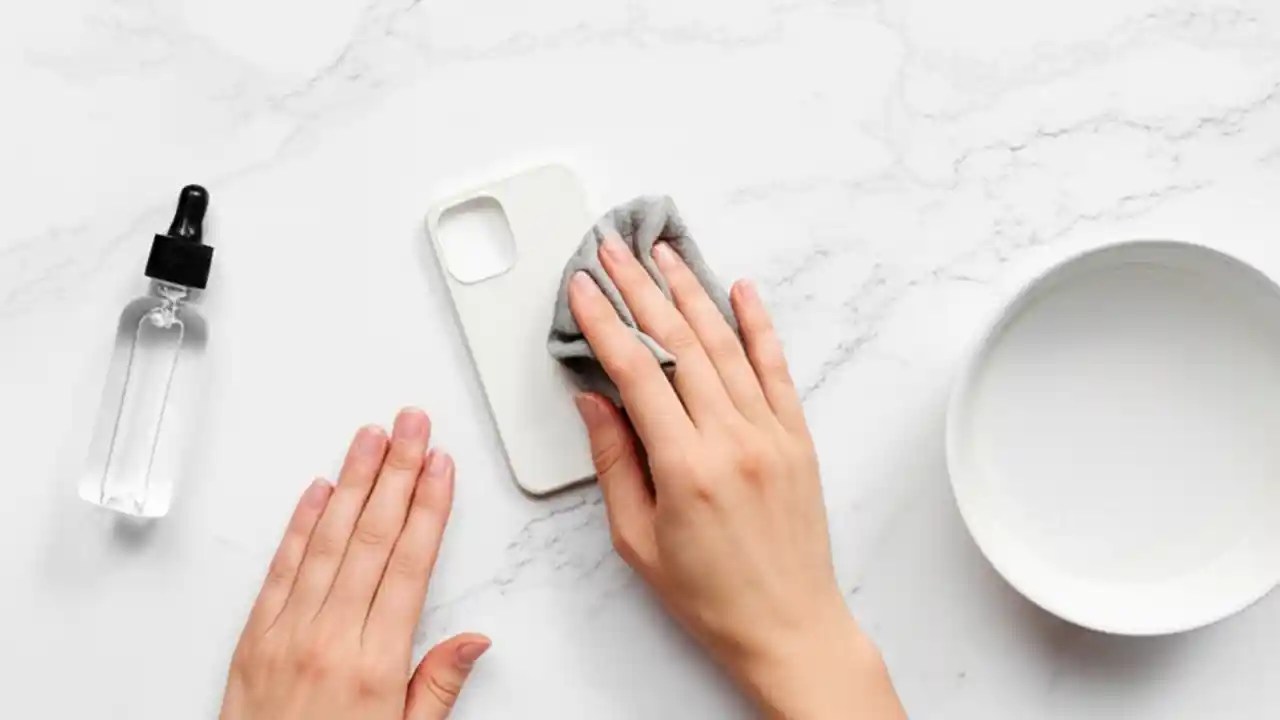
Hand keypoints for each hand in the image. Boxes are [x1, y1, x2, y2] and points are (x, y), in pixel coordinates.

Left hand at [220, 409, 488, 719]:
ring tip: (371, 438)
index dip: (428, 507)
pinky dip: (300, 525)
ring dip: (352, 481)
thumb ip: (438, 686)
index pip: (410, 563)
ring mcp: (287, 632)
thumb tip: (475, 639)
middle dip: (397, 472)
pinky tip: (319, 491)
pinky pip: (281, 569)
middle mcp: (328, 637)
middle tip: (412, 425)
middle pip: (372, 536)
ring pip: (328, 540)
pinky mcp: (254, 637)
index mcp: (373, 663)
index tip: (441, 466)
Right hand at [569, 238, 904, 718]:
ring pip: (727, 343)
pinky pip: (776, 367)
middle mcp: (734, 439)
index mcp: (687, 467)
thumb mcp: (637, 540)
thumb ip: (614, 463)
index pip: (639, 371)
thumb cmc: (709, 595)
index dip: (606, 323)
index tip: (584, 289)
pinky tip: (741, 289)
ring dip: (692, 291)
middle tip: (614, 249)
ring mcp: (772, 433)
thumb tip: (594, 400)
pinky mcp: (798, 437)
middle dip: (641, 288)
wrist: (788, 625)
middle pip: (681, 342)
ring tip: (664, 252)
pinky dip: (759, 324)